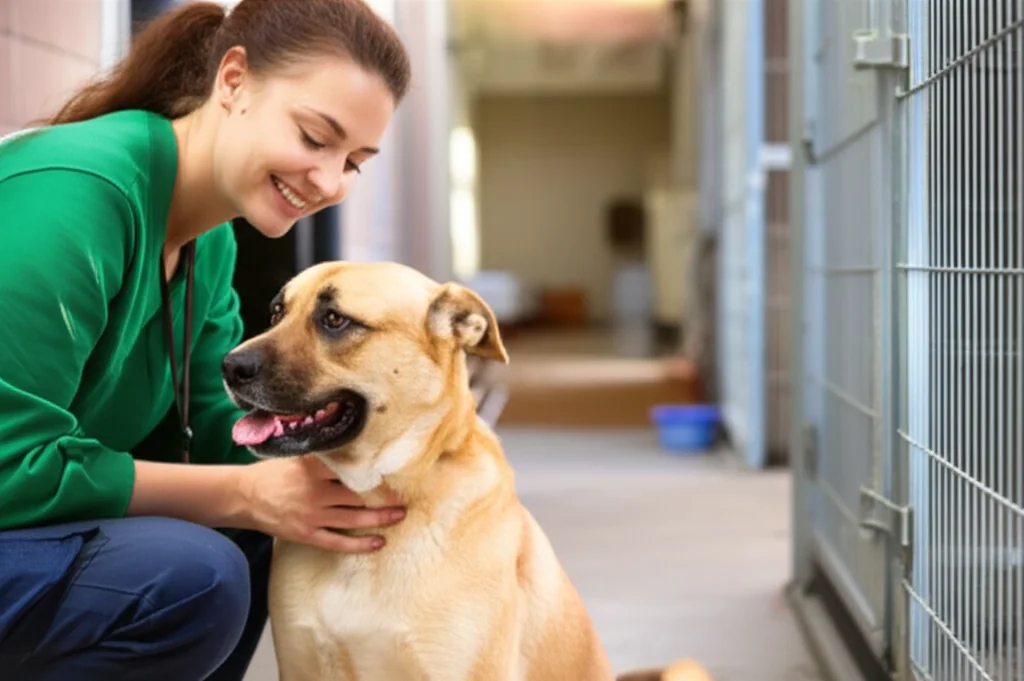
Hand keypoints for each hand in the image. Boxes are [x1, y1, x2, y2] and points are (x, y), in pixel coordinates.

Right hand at [236, 454, 404, 552]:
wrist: (242, 497)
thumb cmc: (271, 473)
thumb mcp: (295, 457)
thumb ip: (320, 455)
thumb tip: (347, 442)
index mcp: (312, 471)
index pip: (349, 470)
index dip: (372, 472)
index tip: (393, 472)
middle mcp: (315, 494)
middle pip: (357, 496)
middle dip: (383, 497)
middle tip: (405, 497)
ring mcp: (311, 516)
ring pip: (352, 520)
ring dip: (379, 519)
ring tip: (399, 516)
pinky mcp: (307, 534)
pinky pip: (337, 543)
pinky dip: (359, 545)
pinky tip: (378, 543)